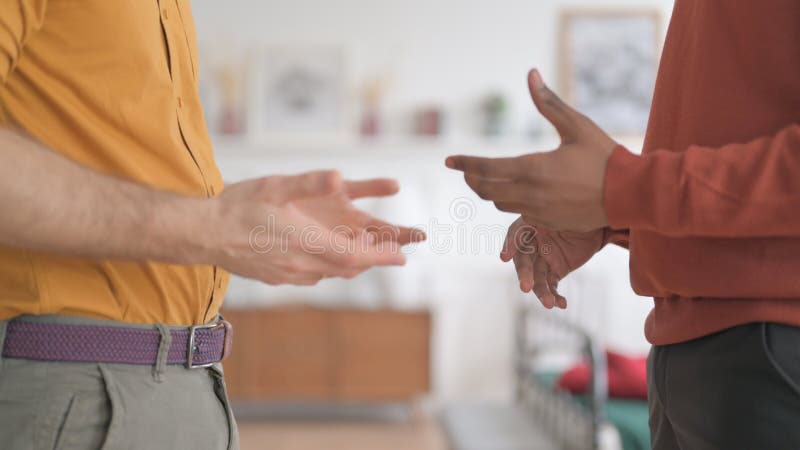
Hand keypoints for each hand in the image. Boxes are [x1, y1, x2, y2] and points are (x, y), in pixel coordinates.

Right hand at [207, 171, 424, 285]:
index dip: (381, 257)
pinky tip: (325, 258)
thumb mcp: (276, 186)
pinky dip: (328, 267)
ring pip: (330, 274)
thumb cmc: (239, 206)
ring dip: (351, 265)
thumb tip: (339, 178)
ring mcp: (288, 274)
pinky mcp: (276, 278)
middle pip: (347, 268)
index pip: (354, 256)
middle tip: (394, 254)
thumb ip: (310, 183)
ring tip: (365, 256)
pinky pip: (311, 276)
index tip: (402, 257)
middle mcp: (301, 264)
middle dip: (372, 261)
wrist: (203, 233)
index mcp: (306, 242)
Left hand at [446, 69, 616, 231]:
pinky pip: (521, 213)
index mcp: (533, 168)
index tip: (449, 160)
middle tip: (468, 169)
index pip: (486, 167)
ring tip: (492, 178)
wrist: (630, 193)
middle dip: (473, 178)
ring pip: (501, 203)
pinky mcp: (549, 223)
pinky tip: (521, 191)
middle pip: (486, 190)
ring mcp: (539, 212)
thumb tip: (531, 74)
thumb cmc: (604, 156)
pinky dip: (514, 201)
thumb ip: (549, 103)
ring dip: (493, 191)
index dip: (464, 163)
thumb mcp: (577, 126)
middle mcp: (531, 193)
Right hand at [502, 217, 603, 308]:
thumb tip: (526, 233)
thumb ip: (542, 219)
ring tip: (549, 303)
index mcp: (528, 228)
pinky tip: (561, 304)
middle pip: (525, 263)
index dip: (510, 246)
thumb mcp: (558, 212)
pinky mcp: (556, 271)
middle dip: (524, 275)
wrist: (595, 221)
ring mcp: (544, 260)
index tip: (505, 257)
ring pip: (538, 278)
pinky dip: (555, 296)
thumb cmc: (572, 212)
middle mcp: (532, 246)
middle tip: (525, 287)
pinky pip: (552, 285)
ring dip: (542, 292)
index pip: (515, 237)